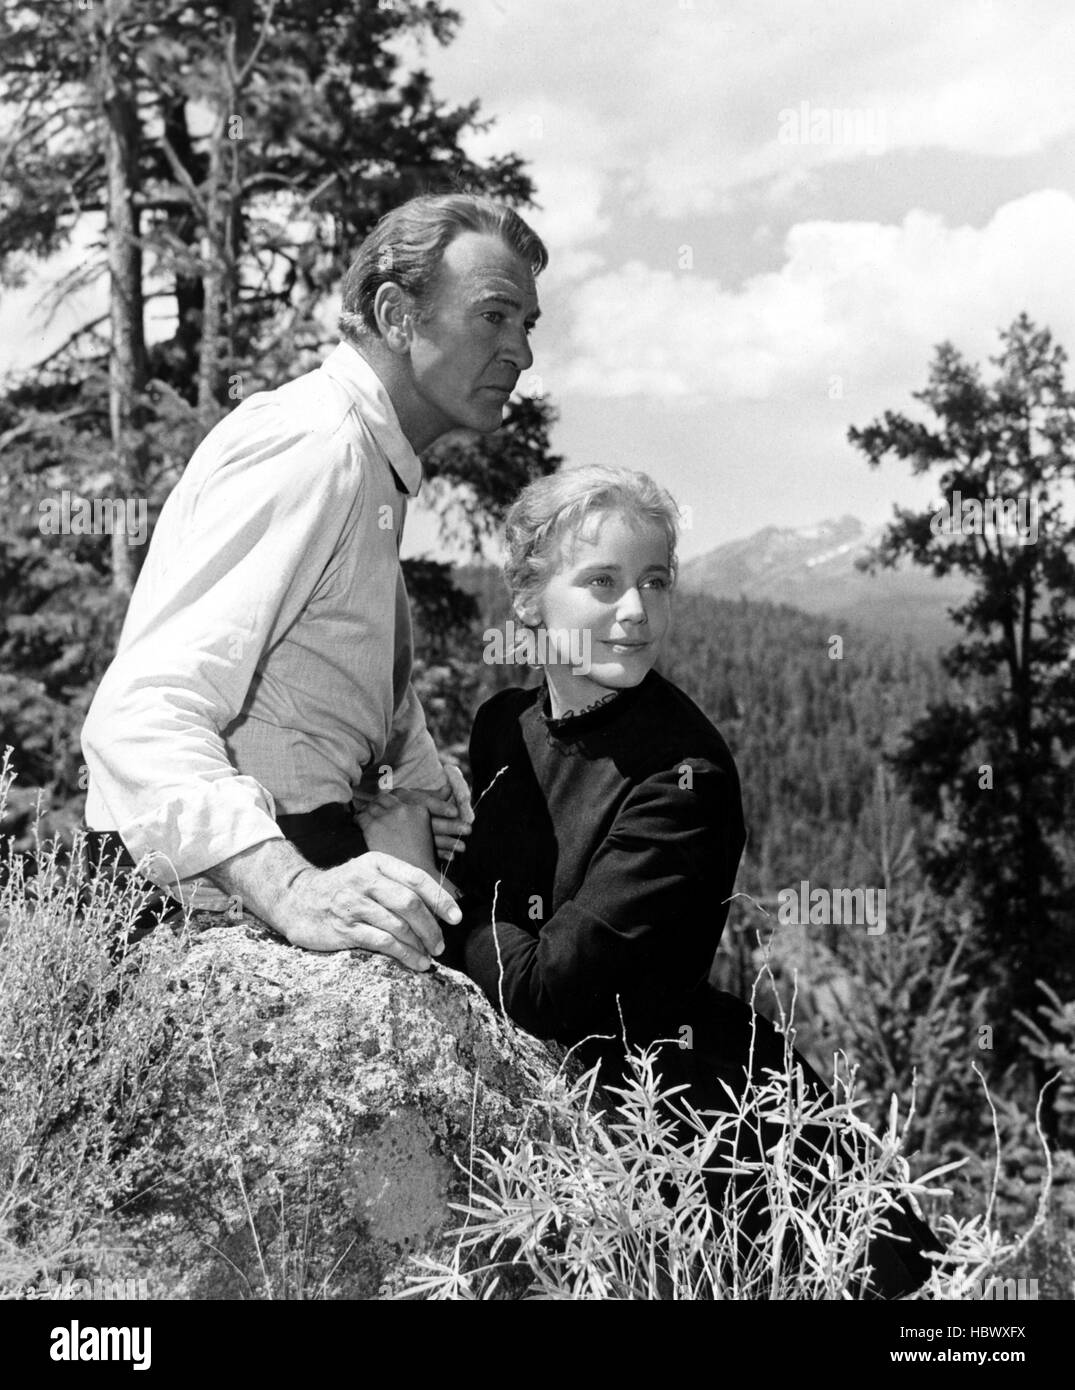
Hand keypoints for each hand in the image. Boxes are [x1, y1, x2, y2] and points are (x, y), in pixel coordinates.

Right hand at [281, 853, 460, 969]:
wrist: (296, 899)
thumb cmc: (342, 888)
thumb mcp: (367, 873)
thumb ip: (396, 883)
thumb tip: (436, 907)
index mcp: (376, 862)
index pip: (417, 877)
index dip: (440, 898)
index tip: (456, 917)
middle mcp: (365, 879)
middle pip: (410, 903)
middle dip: (431, 927)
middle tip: (440, 943)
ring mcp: (353, 904)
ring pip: (399, 925)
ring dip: (420, 944)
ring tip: (430, 955)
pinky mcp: (345, 928)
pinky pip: (383, 942)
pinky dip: (405, 954)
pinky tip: (415, 962)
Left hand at [358, 791, 437, 874]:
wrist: (414, 875)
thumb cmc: (421, 859)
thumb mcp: (426, 833)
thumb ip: (417, 818)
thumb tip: (414, 810)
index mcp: (418, 809)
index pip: (399, 795)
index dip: (389, 799)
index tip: (383, 802)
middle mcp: (403, 809)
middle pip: (384, 798)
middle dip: (377, 803)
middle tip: (371, 808)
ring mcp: (388, 817)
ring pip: (371, 807)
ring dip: (367, 811)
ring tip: (362, 815)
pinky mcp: (374, 826)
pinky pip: (361, 817)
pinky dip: (357, 820)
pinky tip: (357, 823)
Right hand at [391, 764, 473, 860]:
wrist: (367, 824)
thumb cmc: (393, 809)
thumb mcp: (409, 799)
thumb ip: (431, 797)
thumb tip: (449, 788)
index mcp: (403, 799)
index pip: (423, 803)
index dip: (439, 807)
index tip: (455, 812)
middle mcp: (400, 814)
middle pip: (428, 822)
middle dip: (449, 826)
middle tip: (468, 829)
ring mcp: (399, 833)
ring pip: (426, 839)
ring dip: (446, 843)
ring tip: (462, 847)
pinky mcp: (396, 848)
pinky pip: (420, 852)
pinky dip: (436, 855)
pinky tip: (451, 857)